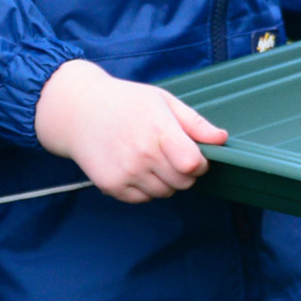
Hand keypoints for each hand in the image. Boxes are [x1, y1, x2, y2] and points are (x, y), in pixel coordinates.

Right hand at [34, 58, 227, 202]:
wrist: (79, 111)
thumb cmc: (126, 103)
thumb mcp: (163, 101)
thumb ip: (195, 123)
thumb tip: (221, 139)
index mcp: (158, 129)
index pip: (192, 164)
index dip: (200, 163)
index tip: (194, 154)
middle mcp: (141, 154)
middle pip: (183, 182)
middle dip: (185, 172)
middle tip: (170, 154)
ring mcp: (125, 172)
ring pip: (165, 193)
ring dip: (165, 181)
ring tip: (149, 157)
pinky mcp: (112, 186)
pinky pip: (143, 199)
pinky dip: (145, 188)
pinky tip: (134, 166)